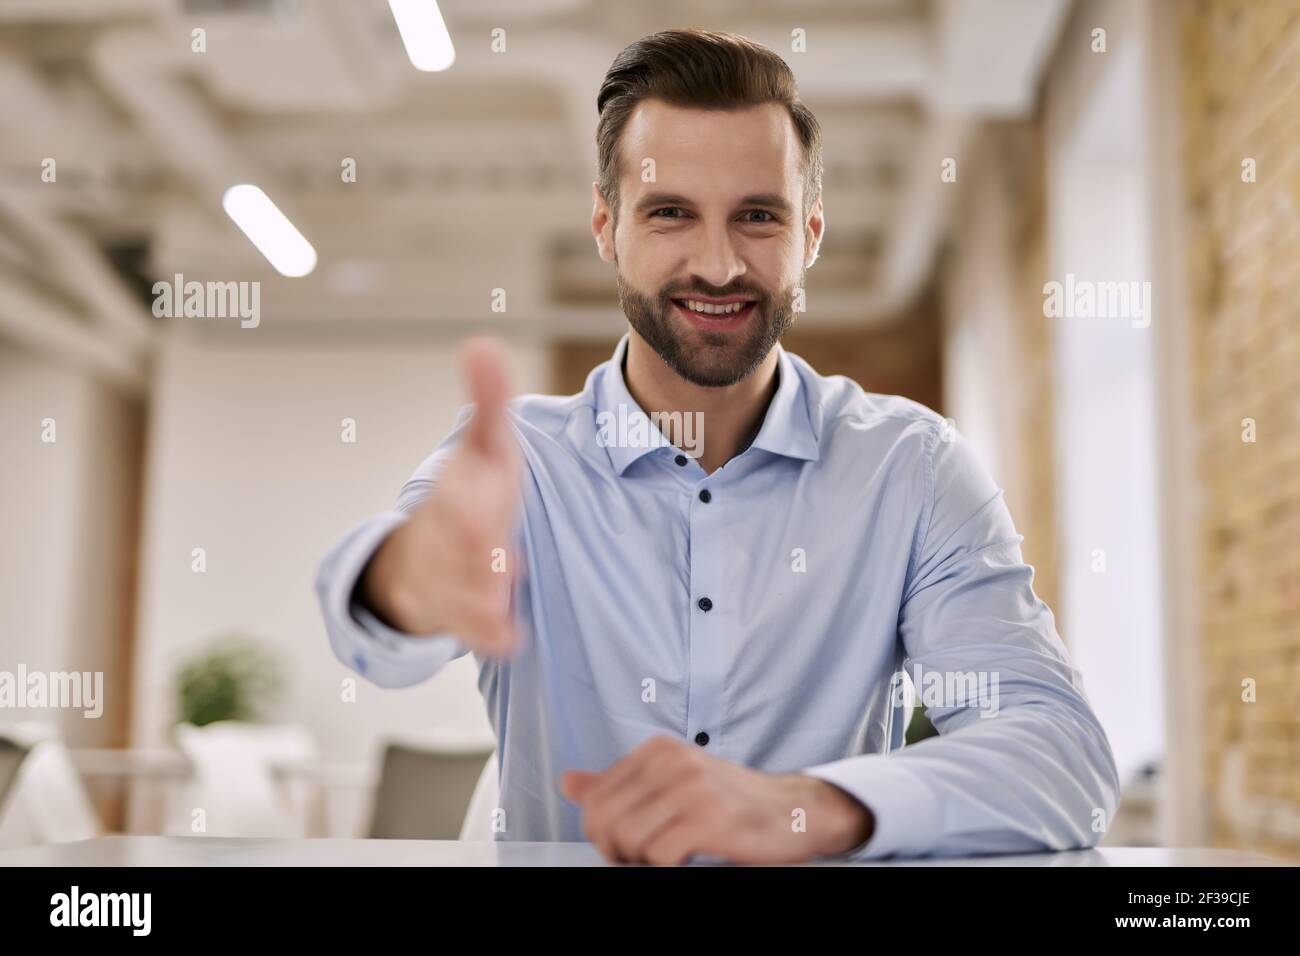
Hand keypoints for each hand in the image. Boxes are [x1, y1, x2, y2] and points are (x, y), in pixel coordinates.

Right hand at [363, 336, 522, 655]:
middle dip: (473, 548)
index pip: (456, 497)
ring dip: (481, 597)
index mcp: (455, 494)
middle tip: (494, 550)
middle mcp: (448, 538)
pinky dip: (490, 634)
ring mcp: (452, 578)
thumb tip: (481, 342)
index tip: (480, 504)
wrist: (425, 557)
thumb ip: (489, 401)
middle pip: (458, 547)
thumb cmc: (471, 492)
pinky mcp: (463, 613)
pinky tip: (510, 640)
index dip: (466, 503)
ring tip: (501, 602)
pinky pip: (475, 629)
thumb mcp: (484, 448)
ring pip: (463, 592)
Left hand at [558, 735, 873, 864]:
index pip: (594, 801)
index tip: (628, 847)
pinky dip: (666, 868)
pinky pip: (660, 855)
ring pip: (627, 839)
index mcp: (656, 750)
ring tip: (667, 859)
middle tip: (642, 860)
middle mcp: (671, 761)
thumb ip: (618, 785)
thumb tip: (569, 782)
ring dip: (642, 862)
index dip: (604, 836)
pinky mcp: (713, 818)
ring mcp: (693, 787)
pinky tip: (687, 860)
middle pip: (603, 820)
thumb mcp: (670, 784)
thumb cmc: (731, 802)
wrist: (794, 811)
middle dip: (615, 852)